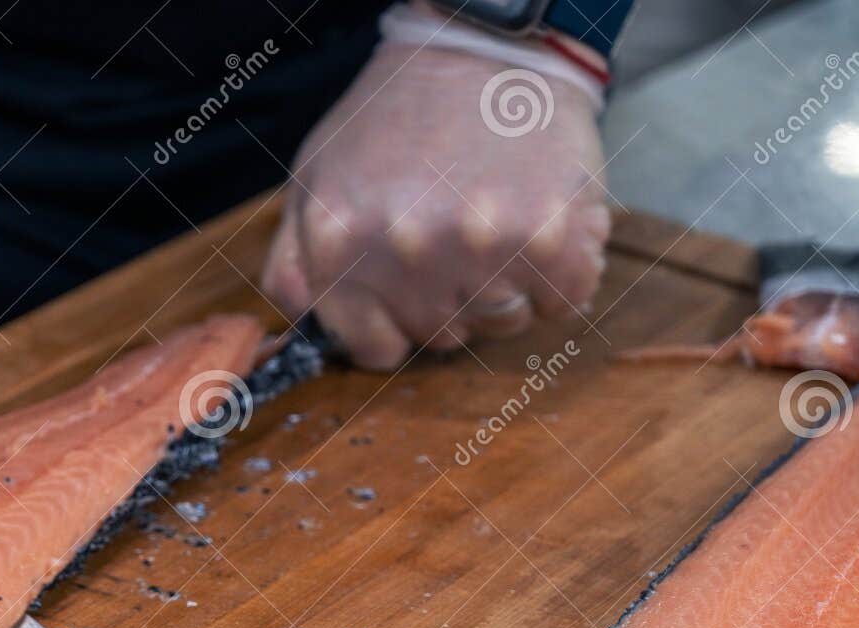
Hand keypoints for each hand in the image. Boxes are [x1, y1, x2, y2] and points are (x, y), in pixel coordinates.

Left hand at [263, 43, 608, 369]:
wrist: (482, 45)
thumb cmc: (393, 117)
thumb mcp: (312, 182)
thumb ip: (295, 268)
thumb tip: (300, 337)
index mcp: (339, 244)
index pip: (375, 351)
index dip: (396, 329)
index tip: (408, 299)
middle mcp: (404, 252)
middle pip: (442, 338)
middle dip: (450, 300)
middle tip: (456, 235)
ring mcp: (479, 246)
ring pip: (502, 325)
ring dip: (507, 290)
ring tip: (496, 223)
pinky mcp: (550, 236)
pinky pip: (563, 304)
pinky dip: (563, 277)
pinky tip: (541, 227)